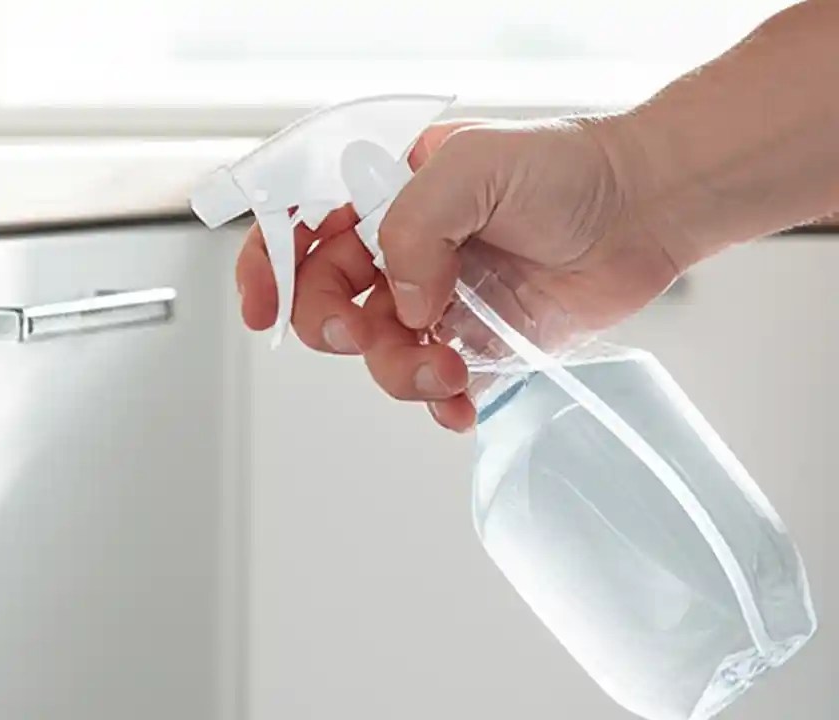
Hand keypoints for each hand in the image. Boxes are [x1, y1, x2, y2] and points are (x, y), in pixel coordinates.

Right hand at [235, 117, 682, 430]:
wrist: (645, 211)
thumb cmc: (567, 168)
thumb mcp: (474, 167)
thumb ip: (414, 227)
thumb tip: (402, 301)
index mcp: (382, 191)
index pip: (297, 225)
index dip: (266, 267)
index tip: (261, 308)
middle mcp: (399, 246)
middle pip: (325, 301)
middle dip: (334, 329)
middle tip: (364, 335)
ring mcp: (433, 296)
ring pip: (378, 351)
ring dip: (401, 371)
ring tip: (450, 369)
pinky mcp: (472, 338)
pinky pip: (432, 383)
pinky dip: (440, 401)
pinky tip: (462, 401)